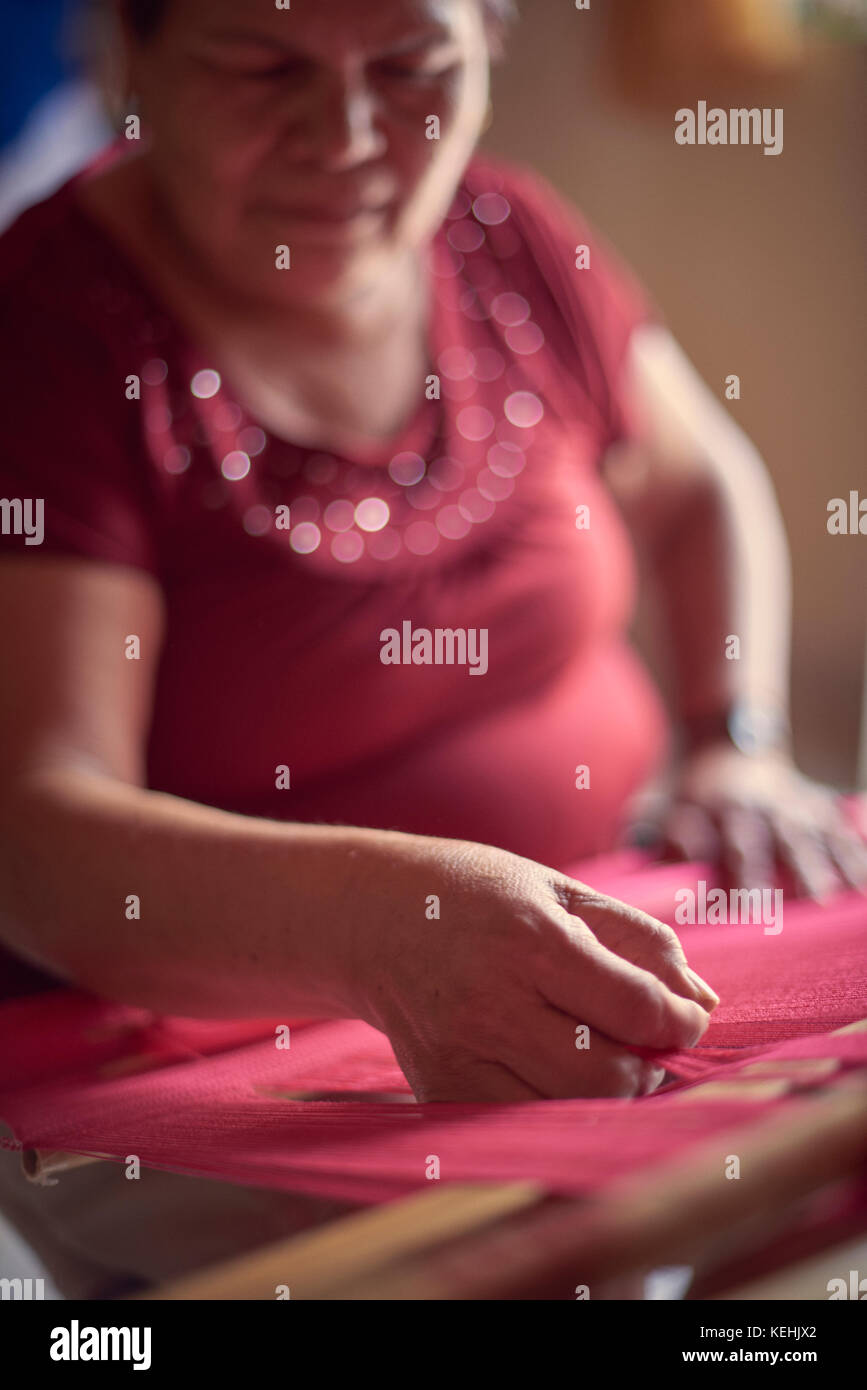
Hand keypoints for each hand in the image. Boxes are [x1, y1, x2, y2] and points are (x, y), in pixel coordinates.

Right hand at [355, 838, 717, 1101]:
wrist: (372, 916)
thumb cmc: (480, 894)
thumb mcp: (561, 891)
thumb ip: (639, 941)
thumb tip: (704, 1003)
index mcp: (531, 940)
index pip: (636, 1006)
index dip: (680, 1022)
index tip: (689, 1020)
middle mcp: (492, 1001)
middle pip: (609, 1074)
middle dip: (647, 1066)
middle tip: (646, 1044)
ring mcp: (460, 1051)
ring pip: (570, 1107)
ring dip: (607, 1090)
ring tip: (606, 1056)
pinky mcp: (439, 1086)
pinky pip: (522, 1119)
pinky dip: (554, 1104)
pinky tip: (553, 1070)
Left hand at [659, 743, 866, 897]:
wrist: (722, 737)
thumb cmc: (683, 787)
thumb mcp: (653, 800)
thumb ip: (643, 830)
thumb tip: (632, 856)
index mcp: (703, 811)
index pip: (696, 845)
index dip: (704, 873)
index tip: (704, 904)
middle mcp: (745, 809)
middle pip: (752, 845)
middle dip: (758, 875)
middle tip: (766, 909)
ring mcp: (782, 805)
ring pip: (800, 836)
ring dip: (813, 865)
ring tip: (825, 897)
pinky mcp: (812, 804)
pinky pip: (835, 827)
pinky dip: (851, 851)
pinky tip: (860, 881)